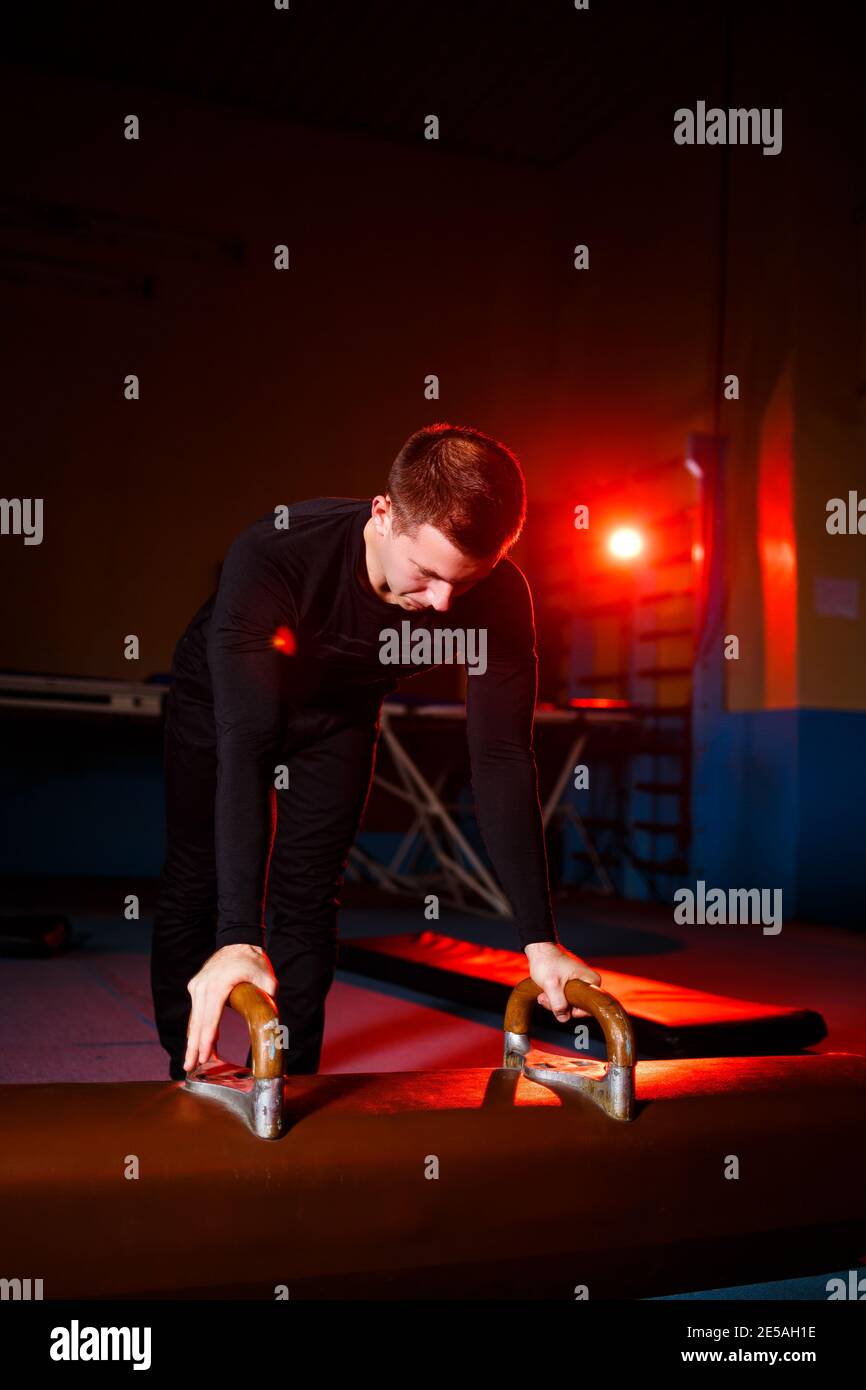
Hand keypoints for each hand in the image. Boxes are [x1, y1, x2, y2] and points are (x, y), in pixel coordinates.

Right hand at [184, 943, 277, 1072]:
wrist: (239, 941)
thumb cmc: (254, 961)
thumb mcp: (267, 978)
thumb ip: (269, 997)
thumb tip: (274, 1018)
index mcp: (217, 986)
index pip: (210, 1020)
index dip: (205, 1041)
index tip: (201, 1058)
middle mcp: (202, 986)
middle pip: (197, 1023)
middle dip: (193, 1048)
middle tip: (188, 1068)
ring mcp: (197, 986)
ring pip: (195, 1019)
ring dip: (194, 1040)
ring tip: (191, 1062)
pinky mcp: (197, 986)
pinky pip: (197, 1011)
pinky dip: (197, 1027)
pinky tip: (198, 1044)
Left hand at [524, 941, 600, 1021]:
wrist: (539, 952)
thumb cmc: (547, 963)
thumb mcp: (552, 984)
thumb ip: (558, 1003)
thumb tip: (564, 1018)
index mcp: (592, 982)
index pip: (588, 1009)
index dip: (572, 1010)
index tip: (558, 1003)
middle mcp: (589, 985)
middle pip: (577, 1008)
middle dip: (559, 1006)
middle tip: (546, 998)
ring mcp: (580, 987)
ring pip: (568, 1006)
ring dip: (553, 1003)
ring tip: (543, 995)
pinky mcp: (571, 988)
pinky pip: (564, 1000)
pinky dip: (553, 1000)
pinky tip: (545, 994)